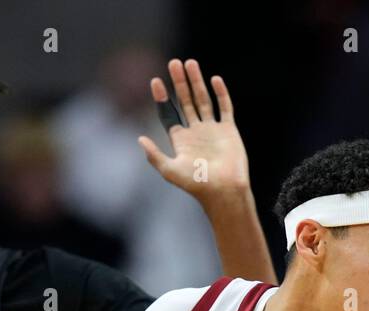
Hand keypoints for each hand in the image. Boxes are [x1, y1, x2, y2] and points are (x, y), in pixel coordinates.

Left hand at [139, 58, 249, 201]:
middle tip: (173, 63)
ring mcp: (213, 130)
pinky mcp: (229, 131)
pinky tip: (214, 79)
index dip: (162, 97)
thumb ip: (154, 155)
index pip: (169, 113)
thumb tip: (139, 138)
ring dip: (197, 82)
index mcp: (181, 140)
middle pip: (185, 102)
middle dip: (179, 83)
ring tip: (190, 63)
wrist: (223, 191)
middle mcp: (196, 132)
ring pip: (203, 100)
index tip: (156, 81)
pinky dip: (221, 93)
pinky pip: (224, 108)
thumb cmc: (196, 184)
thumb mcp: (169, 170)